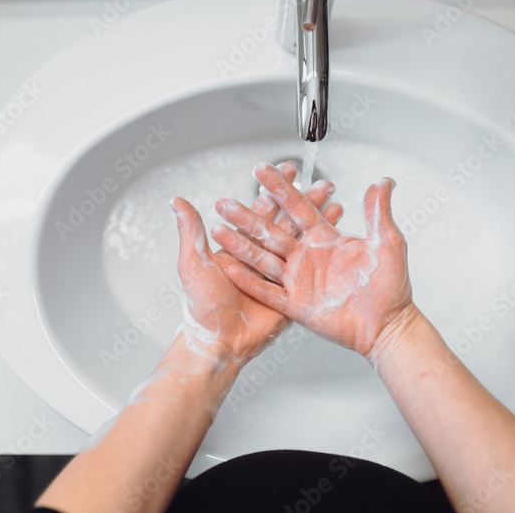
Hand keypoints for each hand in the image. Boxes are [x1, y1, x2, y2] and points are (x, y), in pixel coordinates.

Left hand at [171, 162, 342, 368]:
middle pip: (289, 222)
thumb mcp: (193, 264)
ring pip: (304, 242)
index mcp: (241, 247)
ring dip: (320, 221)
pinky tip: (338, 236)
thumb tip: (176, 201)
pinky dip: (324, 252)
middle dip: (306, 201)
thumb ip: (190, 231)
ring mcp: (280, 276)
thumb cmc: (202, 308)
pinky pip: (311, 270)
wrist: (219, 344)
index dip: (275, 189)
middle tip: (323, 184)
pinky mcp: (293, 295)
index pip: (262, 210)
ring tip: (337, 203)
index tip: (286, 169)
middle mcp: (262, 258)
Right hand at [212, 162, 412, 361]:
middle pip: (270, 231)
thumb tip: (383, 181)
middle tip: (225, 202)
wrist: (388, 325)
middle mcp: (306, 257)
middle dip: (247, 216)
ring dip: (240, 246)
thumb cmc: (391, 287)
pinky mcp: (296, 305)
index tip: (262, 169)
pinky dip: (249, 282)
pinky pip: (267, 292)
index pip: (296, 207)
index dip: (280, 188)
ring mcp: (299, 281)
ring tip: (218, 231)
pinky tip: (231, 270)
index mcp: (323, 239)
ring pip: (262, 259)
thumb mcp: (388, 243)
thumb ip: (379, 212)